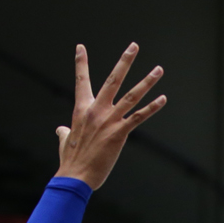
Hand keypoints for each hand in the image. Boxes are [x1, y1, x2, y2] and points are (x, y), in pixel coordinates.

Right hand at [57, 43, 166, 189]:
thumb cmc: (70, 161)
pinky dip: (152, 107)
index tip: (80, 46)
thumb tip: (60, 130)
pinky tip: (162, 99)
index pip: (81, 81)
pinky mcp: (119, 133)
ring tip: (158, 69)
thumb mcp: (65, 141)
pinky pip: (139, 117)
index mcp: (82, 109)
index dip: (81, 63)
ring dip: (147, 81)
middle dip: (124, 61)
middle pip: (112, 80)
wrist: (75, 176)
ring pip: (131, 95)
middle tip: (134, 46)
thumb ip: (64, 132)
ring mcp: (109, 121)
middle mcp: (96, 111)